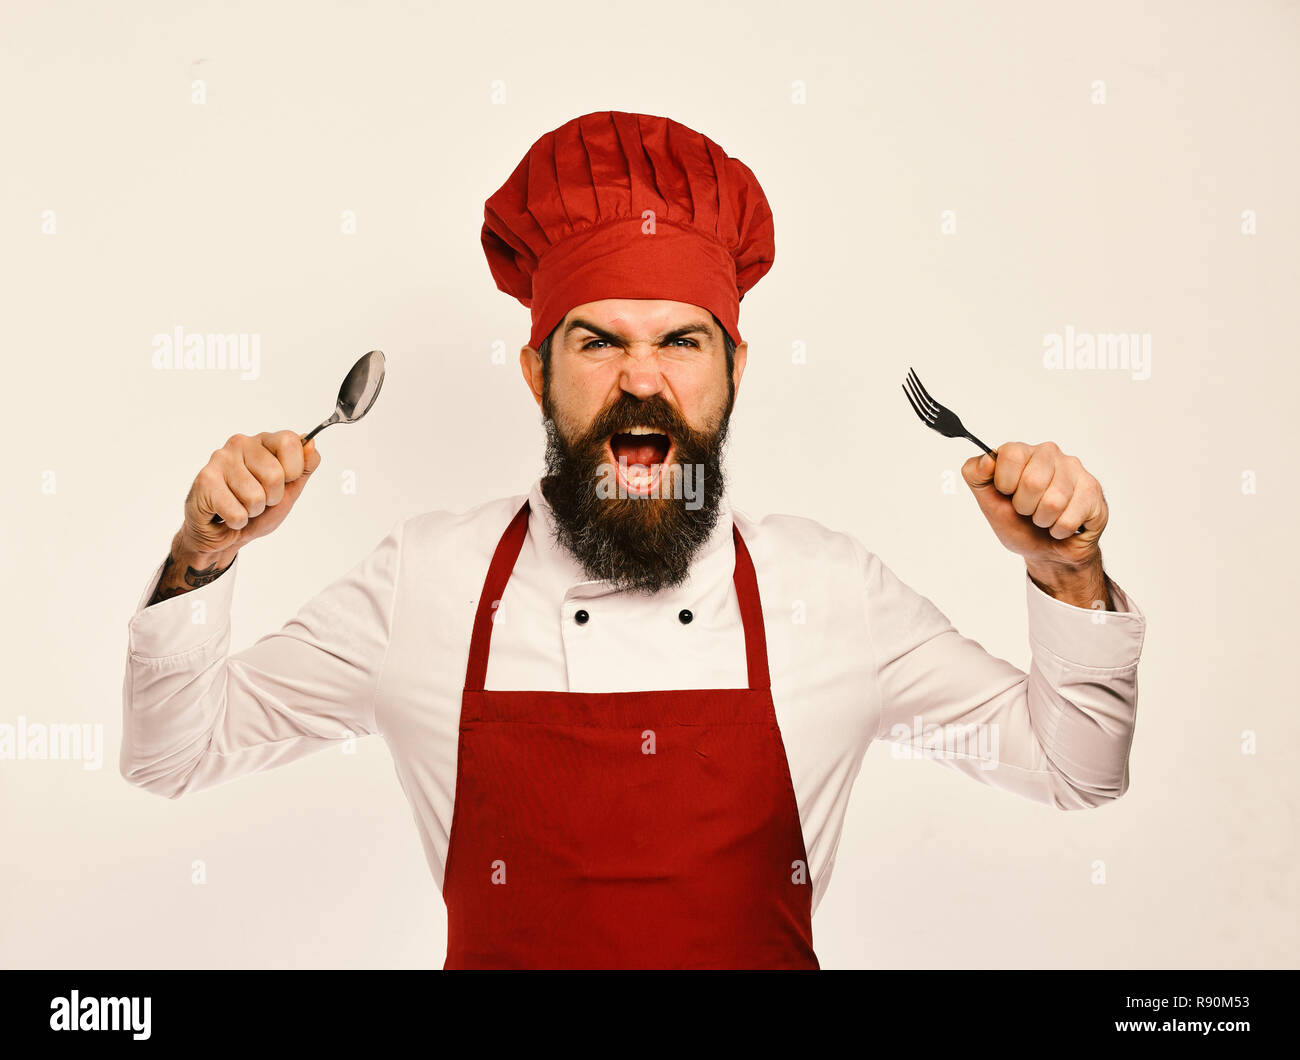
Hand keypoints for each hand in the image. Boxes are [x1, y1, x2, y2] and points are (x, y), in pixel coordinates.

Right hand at [179, 431, 321, 555]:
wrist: (224, 533)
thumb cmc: (257, 509)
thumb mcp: (290, 490)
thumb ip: (304, 468)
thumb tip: (311, 443)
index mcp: (264, 441)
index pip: (291, 442)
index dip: (293, 471)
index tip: (283, 482)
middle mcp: (241, 443)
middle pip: (275, 475)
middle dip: (272, 498)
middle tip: (259, 499)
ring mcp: (221, 459)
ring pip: (255, 497)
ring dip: (252, 511)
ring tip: (241, 505)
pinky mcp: (205, 480)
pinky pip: (237, 512)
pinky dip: (237, 521)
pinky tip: (226, 513)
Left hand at [961, 441, 1106, 572]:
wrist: (1047, 552)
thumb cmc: (1018, 524)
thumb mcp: (988, 503)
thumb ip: (976, 476)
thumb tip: (987, 459)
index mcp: (1021, 452)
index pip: (1010, 454)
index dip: (1004, 483)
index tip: (1007, 493)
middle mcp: (1049, 453)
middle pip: (1032, 481)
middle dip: (1024, 507)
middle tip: (1027, 511)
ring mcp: (1075, 469)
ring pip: (1054, 501)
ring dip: (1043, 520)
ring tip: (1045, 518)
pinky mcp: (1093, 490)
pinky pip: (1070, 518)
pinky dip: (1060, 531)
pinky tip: (1062, 525)